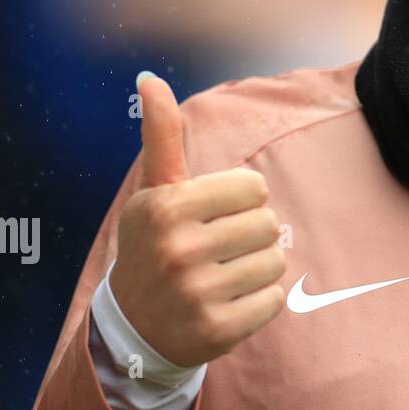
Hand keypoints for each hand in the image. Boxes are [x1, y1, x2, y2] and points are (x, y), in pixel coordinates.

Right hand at [108, 72, 287, 367]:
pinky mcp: (216, 331)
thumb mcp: (155, 191)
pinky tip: (226, 304)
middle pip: (269, 224)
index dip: (241, 200)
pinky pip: (274, 300)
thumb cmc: (155, 244)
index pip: (254, 187)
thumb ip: (162, 135)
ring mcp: (196, 294)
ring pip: (275, 262)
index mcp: (167, 208)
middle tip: (218, 250)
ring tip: (221, 277)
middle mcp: (178, 250)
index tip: (213, 216)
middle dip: (251, 235)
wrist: (133, 329)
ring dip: (257, 269)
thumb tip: (148, 78)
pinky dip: (259, 302)